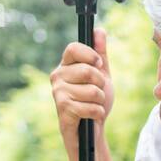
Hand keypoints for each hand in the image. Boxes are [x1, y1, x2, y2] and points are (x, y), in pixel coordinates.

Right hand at [50, 27, 114, 150]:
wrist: (92, 130)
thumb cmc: (95, 101)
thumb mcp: (102, 75)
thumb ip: (101, 53)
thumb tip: (99, 31)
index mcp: (66, 65)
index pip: (73, 48)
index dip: (91, 55)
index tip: (99, 64)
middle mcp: (58, 76)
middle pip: (87, 70)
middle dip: (101, 84)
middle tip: (98, 93)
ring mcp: (58, 93)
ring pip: (92, 90)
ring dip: (100, 101)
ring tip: (93, 105)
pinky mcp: (63, 109)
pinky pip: (90, 107)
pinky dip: (97, 113)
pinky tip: (91, 116)